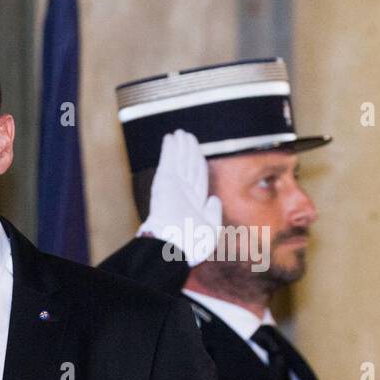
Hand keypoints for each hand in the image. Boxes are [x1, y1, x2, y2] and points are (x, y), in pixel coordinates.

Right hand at [137, 129, 222, 265]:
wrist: (176, 245)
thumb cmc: (193, 243)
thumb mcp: (211, 228)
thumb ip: (214, 212)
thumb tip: (214, 198)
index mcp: (194, 202)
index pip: (198, 177)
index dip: (198, 163)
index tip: (197, 152)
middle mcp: (184, 192)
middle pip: (189, 165)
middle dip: (188, 150)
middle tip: (186, 136)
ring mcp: (174, 186)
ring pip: (180, 160)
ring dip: (180, 146)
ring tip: (180, 133)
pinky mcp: (165, 182)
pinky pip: (169, 161)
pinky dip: (169, 149)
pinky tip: (169, 139)